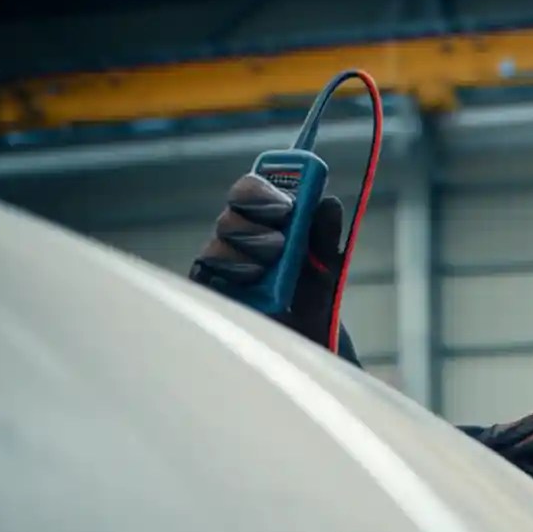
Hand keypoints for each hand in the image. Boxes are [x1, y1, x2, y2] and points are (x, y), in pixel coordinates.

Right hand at [189, 173, 345, 348]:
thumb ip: (326, 234)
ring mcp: (221, 268)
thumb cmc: (311, 297)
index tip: (285, 205)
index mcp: (262, 222)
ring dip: (245, 252)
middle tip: (281, 240)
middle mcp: (237, 240)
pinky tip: (251, 280)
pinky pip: (205, 276)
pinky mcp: (211, 293)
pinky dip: (227, 274)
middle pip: (229, 218)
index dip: (260, 191)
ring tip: (270, 265)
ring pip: (216, 246)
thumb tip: (327, 203)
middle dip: (254, 226)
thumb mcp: (327, 265)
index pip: (249, 192)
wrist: (306, 340)